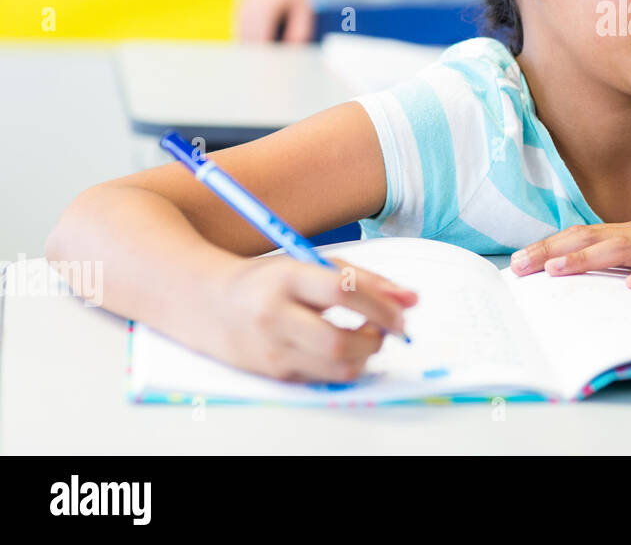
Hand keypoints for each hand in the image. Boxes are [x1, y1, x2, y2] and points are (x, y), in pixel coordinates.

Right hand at [205, 255, 416, 382]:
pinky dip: (344, 367)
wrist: (204, 303)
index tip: (403, 310)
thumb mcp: (311, 264)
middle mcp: (274, 317)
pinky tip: (342, 350)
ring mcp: (271, 351)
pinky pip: (323, 379)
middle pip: (340, 342)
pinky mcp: (272, 374)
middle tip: (386, 329)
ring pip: (336, 369)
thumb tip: (413, 299)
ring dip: (365, 357)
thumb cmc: (267, 280)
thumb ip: (365, 279)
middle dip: (376, 339)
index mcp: (286, 279)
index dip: (382, 304)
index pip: (343, 291)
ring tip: (366, 339)